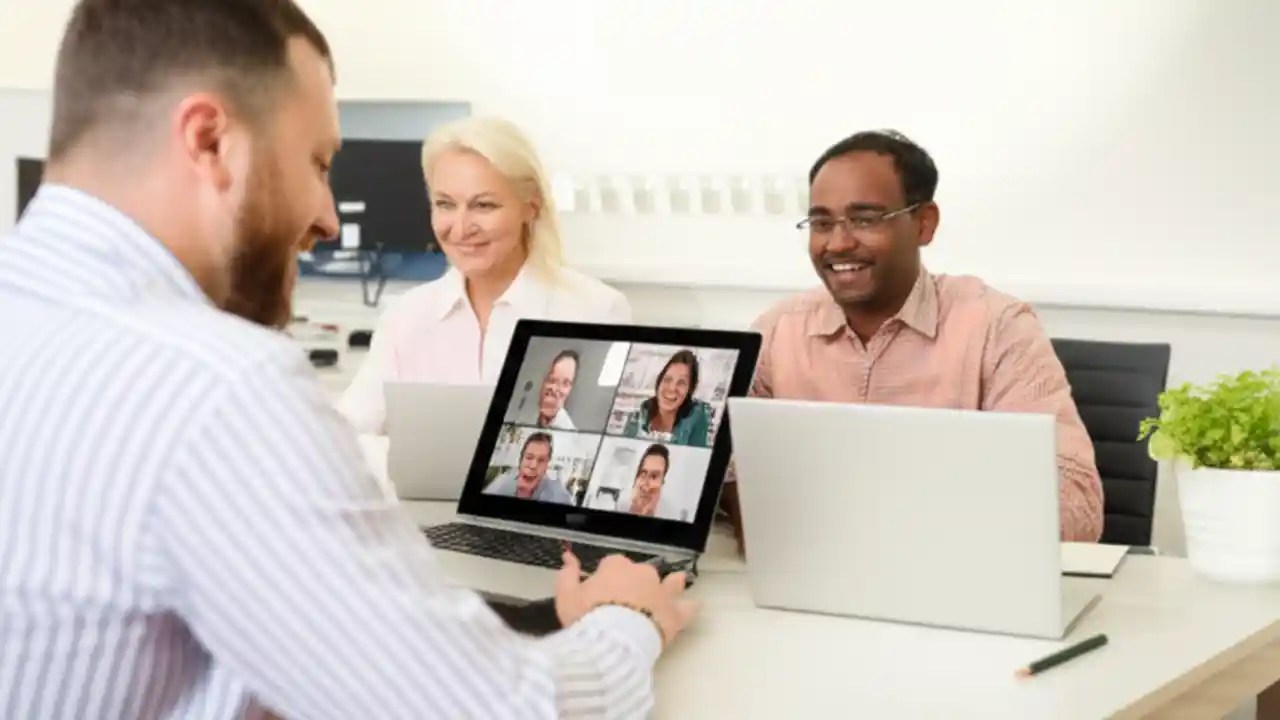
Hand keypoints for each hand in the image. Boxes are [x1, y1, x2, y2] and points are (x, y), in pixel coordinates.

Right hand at [554, 552, 698, 648]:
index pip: (612, 565)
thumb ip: (567, 574)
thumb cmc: (586, 617)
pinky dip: (689, 606)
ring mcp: (661, 591)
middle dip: (634, 584)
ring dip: (669, 584)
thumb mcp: (566, 595)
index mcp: (615, 565)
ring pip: (669, 583)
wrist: (612, 641)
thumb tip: (568, 556)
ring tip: (674, 584)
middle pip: (639, 574)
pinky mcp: (674, 613)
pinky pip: (687, 607)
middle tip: (625, 604)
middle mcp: (642, 572)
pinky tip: (692, 606)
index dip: (606, 578)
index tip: (600, 593)